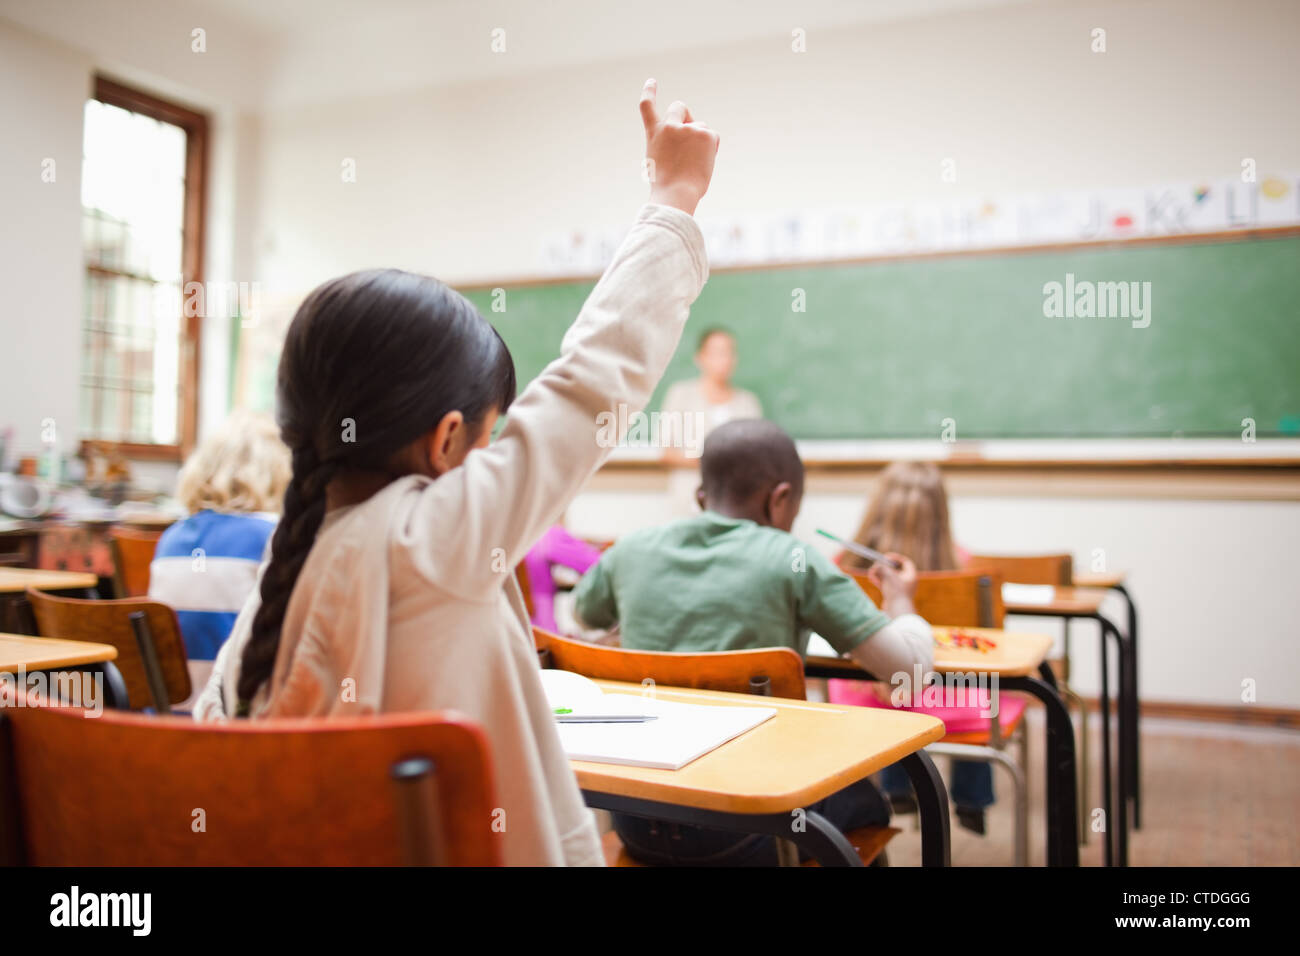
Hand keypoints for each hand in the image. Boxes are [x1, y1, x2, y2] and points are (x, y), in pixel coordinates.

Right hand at [639, 78, 718, 215]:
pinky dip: (711, 149)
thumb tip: (693, 142)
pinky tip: (704, 161)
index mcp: (655, 134)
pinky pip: (712, 137)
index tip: (652, 81)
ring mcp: (687, 128)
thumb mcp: (661, 161)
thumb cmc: (668, 186)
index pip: (647, 107)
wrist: (676, 193)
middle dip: (686, 115)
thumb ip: (672, 145)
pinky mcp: (705, 133)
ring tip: (694, 162)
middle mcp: (670, 126)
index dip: (649, 92)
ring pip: (700, 126)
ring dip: (700, 140)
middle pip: (680, 107)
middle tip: (690, 132)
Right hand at [867, 553, 917, 606]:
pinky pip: (885, 585)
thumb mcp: (888, 575)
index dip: (895, 558)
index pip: (905, 562)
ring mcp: (899, 589)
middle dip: (884, 566)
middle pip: (894, 569)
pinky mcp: (892, 595)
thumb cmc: (896, 592)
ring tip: (871, 572)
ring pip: (888, 577)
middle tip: (876, 564)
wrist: (897, 612)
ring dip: (879, 573)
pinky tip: (871, 577)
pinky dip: (878, 581)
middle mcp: (906, 581)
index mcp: (911, 575)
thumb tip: (877, 565)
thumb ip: (882, 567)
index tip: (886, 557)